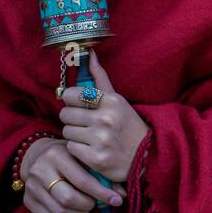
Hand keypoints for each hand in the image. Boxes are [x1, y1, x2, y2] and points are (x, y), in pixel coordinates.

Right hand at [20, 137, 123, 212]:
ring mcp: (31, 187)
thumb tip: (122, 195)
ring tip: (87, 207)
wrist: (36, 155)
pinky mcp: (27, 201)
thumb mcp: (84, 157)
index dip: (102, 193)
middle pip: (68, 199)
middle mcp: (40, 170)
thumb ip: (103, 174)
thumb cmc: (69, 156)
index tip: (116, 201)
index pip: (82, 180)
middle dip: (88, 205)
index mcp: (57, 155)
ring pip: (60, 211)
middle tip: (95, 203)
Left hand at [58, 47, 149, 181]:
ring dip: (75, 135)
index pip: (71, 94)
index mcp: (111, 101)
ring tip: (89, 137)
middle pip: (65, 114)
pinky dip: (78, 150)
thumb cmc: (127, 125)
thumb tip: (88, 53)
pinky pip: (71, 148)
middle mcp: (106, 119)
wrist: (145, 155)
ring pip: (66, 132)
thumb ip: (100, 77)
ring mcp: (100, 140)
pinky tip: (90, 149)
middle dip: (73, 119)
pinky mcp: (96, 159)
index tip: (80, 105)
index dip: (72, 101)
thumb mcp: (117, 99)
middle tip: (85, 123)